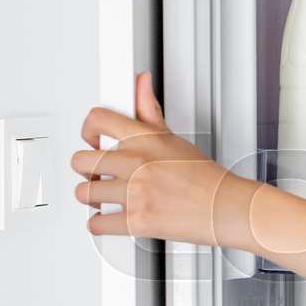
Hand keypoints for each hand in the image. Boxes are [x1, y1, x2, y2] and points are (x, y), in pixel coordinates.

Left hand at [72, 71, 258, 247]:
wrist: (225, 208)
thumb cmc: (204, 177)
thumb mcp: (174, 138)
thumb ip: (149, 111)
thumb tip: (140, 82)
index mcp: (146, 140)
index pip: (98, 120)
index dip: (87, 130)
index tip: (91, 138)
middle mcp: (137, 163)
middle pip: (81, 160)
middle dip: (86, 169)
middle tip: (96, 173)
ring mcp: (135, 193)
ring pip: (84, 192)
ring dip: (91, 196)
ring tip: (103, 196)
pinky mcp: (136, 221)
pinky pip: (96, 223)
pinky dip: (98, 223)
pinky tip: (107, 217)